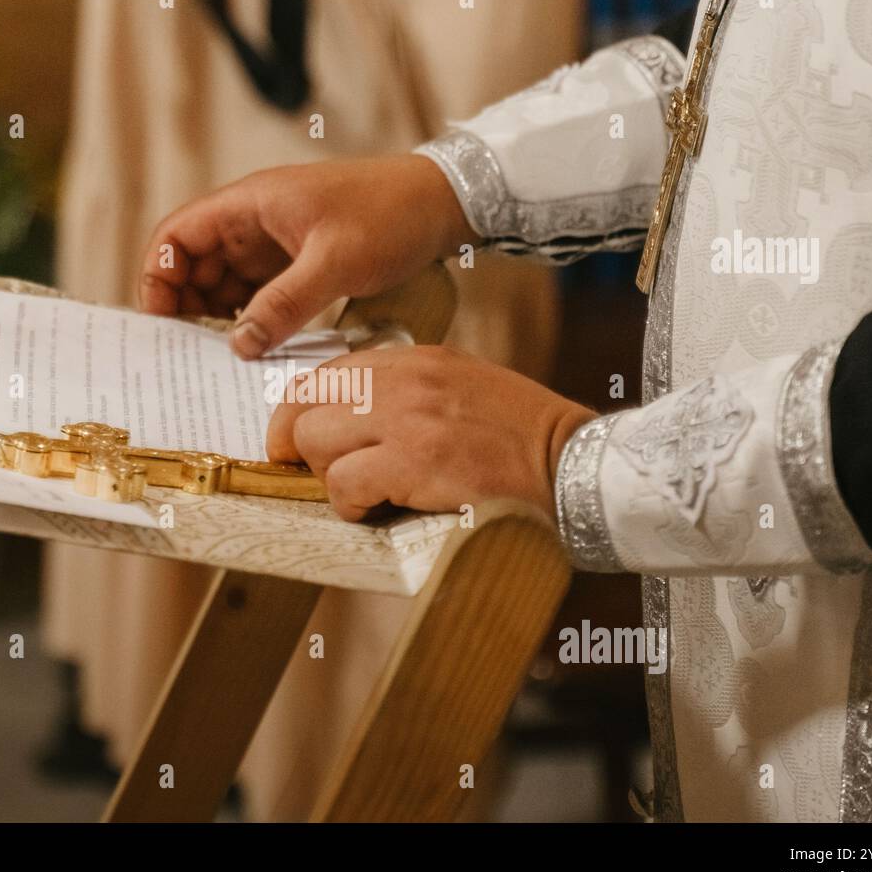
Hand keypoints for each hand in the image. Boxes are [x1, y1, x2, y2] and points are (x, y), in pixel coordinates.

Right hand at [138, 155, 475, 357]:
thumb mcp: (334, 263)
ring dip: (217, 316)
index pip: (178, 234)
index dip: (158, 275)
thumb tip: (239, 346)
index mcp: (250, 204)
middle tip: (188, 353)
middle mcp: (254, 220)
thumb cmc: (390, 215)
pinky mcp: (297, 261)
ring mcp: (274, 241)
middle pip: (194, 262)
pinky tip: (256, 347)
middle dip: (185, 305)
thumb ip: (283, 305)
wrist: (443, 203)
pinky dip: (249, 317)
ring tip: (222, 357)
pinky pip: (257, 291)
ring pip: (224, 281)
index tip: (159, 322)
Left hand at [266, 346, 596, 521]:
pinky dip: (349, 506)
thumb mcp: (460, 390)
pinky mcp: (413, 461)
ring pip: (314, 441)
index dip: (299, 412)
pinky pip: (343, 483)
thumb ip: (406, 395)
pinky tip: (375, 511)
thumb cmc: (520, 438)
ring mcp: (406, 418)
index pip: (325, 374)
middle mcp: (404, 379)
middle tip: (320, 473)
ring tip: (361, 494)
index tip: (298, 441)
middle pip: (305, 403)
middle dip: (301, 446)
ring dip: (328, 477)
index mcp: (414, 360)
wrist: (573, 463)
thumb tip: (347, 424)